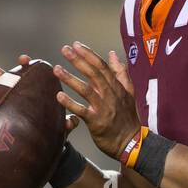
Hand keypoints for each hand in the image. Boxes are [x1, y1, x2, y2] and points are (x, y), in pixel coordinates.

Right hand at [0, 53, 78, 133]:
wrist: (44, 153)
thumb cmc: (53, 134)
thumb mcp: (60, 129)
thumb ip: (67, 124)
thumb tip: (73, 120)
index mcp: (31, 94)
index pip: (27, 76)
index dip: (25, 65)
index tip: (25, 58)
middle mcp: (15, 98)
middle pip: (5, 83)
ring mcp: (4, 109)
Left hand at [53, 42, 139, 159]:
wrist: (131, 142)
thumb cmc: (127, 118)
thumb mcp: (129, 93)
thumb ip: (121, 73)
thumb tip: (113, 54)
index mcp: (117, 87)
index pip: (102, 66)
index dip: (89, 54)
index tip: (76, 45)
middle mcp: (110, 95)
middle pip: (93, 74)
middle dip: (78, 60)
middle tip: (65, 50)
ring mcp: (103, 108)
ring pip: (86, 90)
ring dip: (70, 79)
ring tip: (57, 69)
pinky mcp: (96, 122)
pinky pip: (81, 111)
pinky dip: (70, 103)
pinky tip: (59, 96)